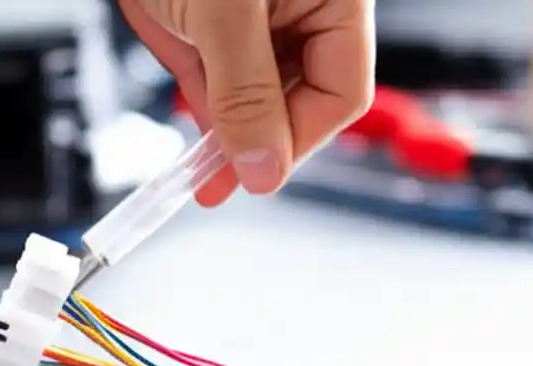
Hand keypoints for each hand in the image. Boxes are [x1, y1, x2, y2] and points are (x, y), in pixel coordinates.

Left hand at [120, 0, 375, 204]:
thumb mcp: (224, 11)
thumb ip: (246, 90)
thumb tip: (264, 165)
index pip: (340, 92)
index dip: (298, 141)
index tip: (255, 175)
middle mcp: (301, 11)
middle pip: (296, 100)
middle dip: (255, 138)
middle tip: (217, 181)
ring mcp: (254, 18)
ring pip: (251, 95)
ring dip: (223, 126)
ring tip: (198, 169)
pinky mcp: (212, 20)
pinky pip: (215, 74)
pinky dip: (200, 100)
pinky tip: (192, 130)